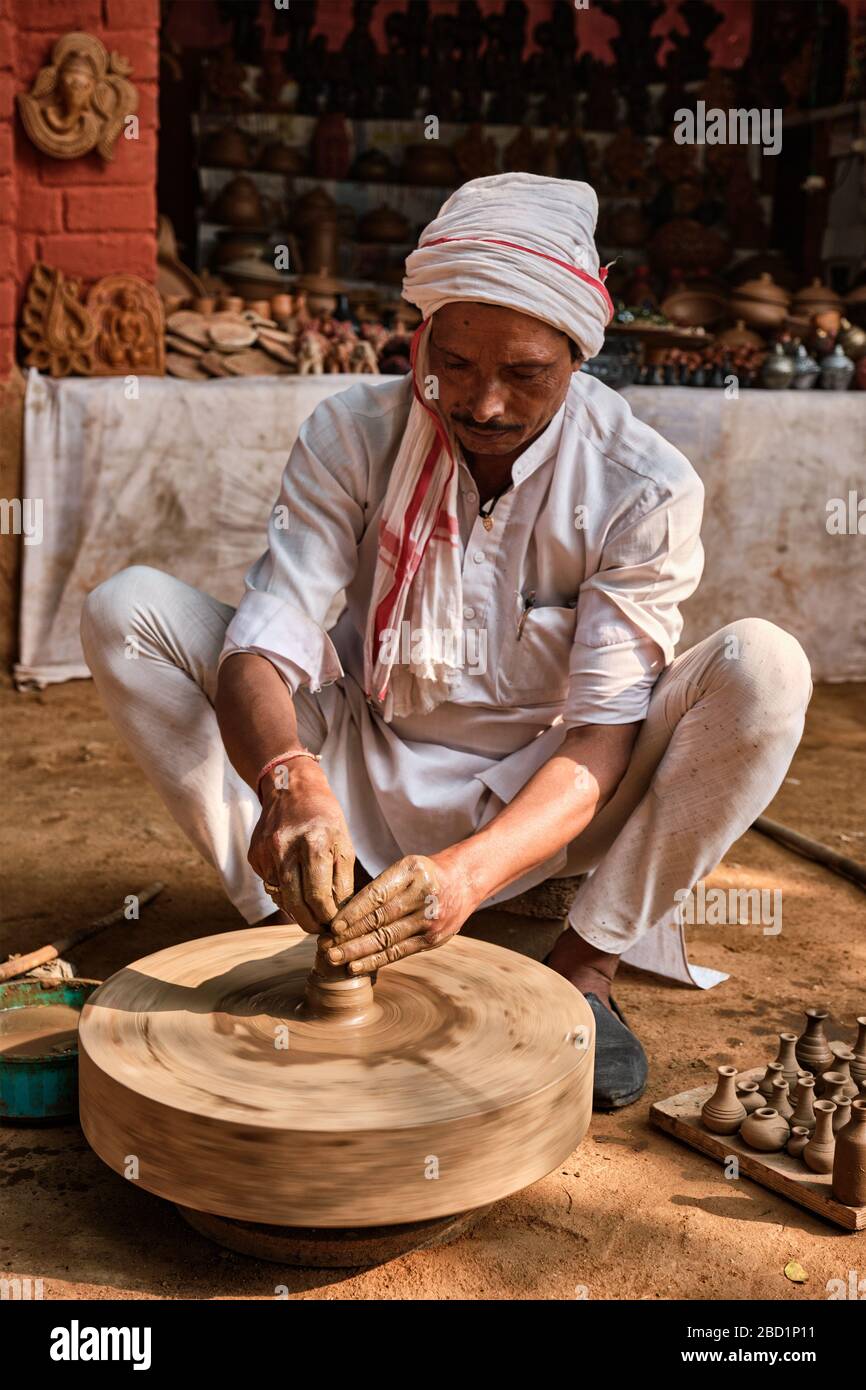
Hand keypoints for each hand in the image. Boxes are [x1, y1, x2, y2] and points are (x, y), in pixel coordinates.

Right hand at [248, 760, 354, 932]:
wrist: (291, 787)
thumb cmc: (324, 816)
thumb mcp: (343, 841)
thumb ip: (342, 879)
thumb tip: (340, 913)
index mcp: (314, 841)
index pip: (318, 894)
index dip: (326, 916)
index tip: (334, 925)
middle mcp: (285, 847)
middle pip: (295, 901)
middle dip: (309, 922)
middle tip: (320, 930)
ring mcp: (265, 851)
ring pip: (281, 895)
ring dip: (296, 908)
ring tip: (311, 911)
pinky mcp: (254, 855)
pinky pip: (270, 884)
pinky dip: (284, 891)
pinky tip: (294, 883)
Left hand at [321, 850, 475, 975]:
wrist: (464, 881)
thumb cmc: (424, 875)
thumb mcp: (405, 868)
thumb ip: (380, 888)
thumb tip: (342, 915)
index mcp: (412, 872)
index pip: (377, 895)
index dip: (353, 913)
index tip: (332, 925)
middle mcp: (423, 896)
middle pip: (380, 920)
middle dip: (349, 935)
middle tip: (324, 945)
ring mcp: (430, 920)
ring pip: (387, 939)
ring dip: (357, 951)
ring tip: (333, 958)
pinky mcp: (433, 940)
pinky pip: (399, 952)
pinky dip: (375, 961)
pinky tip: (355, 966)